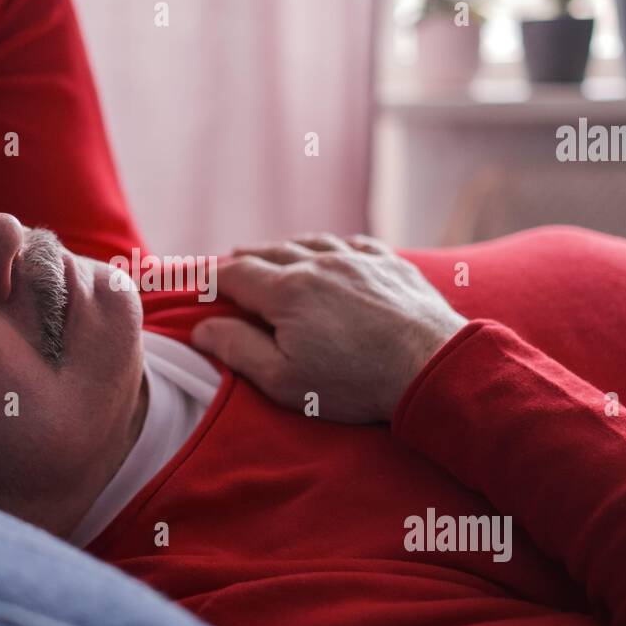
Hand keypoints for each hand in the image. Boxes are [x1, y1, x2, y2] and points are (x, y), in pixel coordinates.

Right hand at [191, 234, 467, 422]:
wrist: (434, 367)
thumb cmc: (356, 383)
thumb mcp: (285, 380)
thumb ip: (239, 350)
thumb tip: (203, 328)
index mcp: (287, 292)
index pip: (234, 274)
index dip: (208, 276)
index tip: (191, 280)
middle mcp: (319, 264)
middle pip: (270, 252)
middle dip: (244, 260)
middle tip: (228, 267)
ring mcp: (358, 260)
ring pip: (310, 243)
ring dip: (285, 249)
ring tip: (273, 255)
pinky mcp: (391, 265)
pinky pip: (353, 244)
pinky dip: (331, 247)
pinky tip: (331, 253)